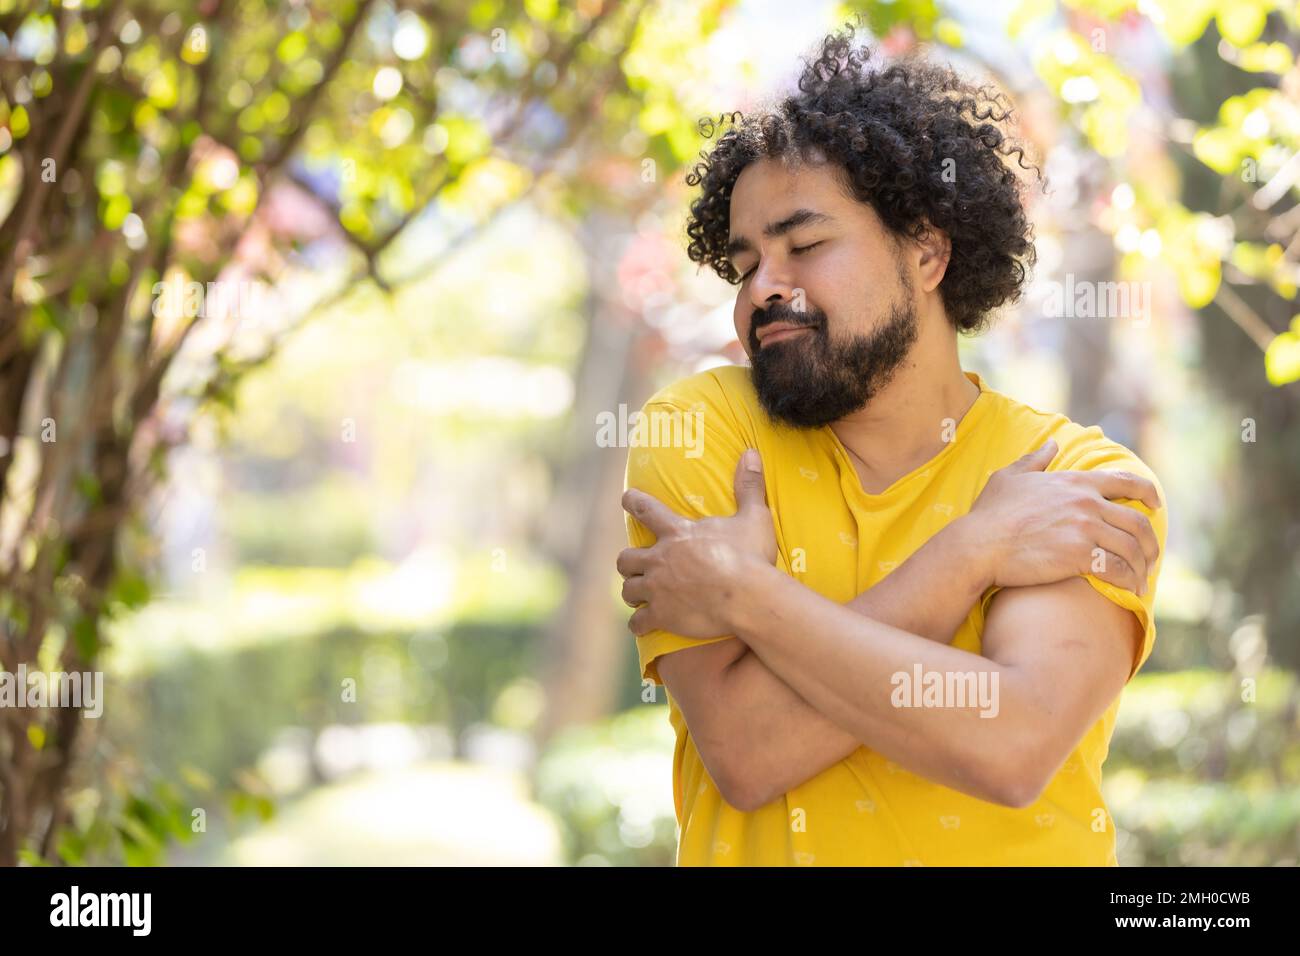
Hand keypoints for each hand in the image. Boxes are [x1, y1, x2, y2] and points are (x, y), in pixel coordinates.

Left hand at [617, 448, 776, 637]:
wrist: (746, 597)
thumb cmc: (751, 557)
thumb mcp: (754, 517)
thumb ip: (749, 486)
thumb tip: (751, 452)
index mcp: (677, 533)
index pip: (646, 510)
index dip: (633, 502)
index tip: (626, 498)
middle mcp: (660, 559)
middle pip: (625, 558)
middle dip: (628, 562)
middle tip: (635, 566)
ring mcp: (657, 588)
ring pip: (628, 590)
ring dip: (632, 592)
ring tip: (637, 596)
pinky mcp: (661, 615)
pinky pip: (638, 622)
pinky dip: (639, 624)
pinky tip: (642, 626)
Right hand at [961, 439, 1161, 594]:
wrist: (978, 544)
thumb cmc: (990, 513)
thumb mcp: (1010, 477)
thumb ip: (1035, 459)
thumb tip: (1052, 443)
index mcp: (1075, 482)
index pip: (1126, 482)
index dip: (1148, 493)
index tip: (1156, 505)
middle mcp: (1086, 503)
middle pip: (1137, 521)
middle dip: (1151, 542)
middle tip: (1151, 557)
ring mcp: (1084, 529)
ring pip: (1132, 548)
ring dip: (1142, 566)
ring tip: (1140, 579)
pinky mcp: (1079, 556)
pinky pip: (1118, 570)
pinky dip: (1129, 582)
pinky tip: (1129, 590)